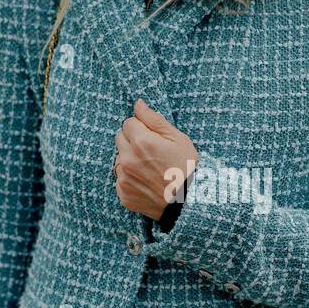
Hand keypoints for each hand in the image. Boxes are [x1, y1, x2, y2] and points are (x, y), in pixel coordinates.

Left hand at [113, 98, 198, 220]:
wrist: (189, 204)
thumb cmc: (187, 168)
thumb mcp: (177, 139)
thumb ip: (154, 119)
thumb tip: (137, 104)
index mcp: (141, 142)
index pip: (128, 123)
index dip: (142, 128)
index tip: (154, 138)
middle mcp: (127, 160)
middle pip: (120, 139)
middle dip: (133, 141)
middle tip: (152, 153)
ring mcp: (123, 178)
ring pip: (119, 159)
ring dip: (130, 160)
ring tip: (151, 169)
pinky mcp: (123, 194)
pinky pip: (120, 179)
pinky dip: (130, 179)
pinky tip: (147, 182)